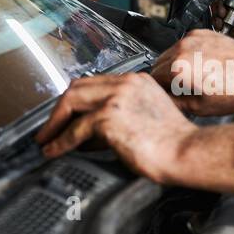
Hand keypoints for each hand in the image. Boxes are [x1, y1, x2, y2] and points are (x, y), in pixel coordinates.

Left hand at [36, 73, 195, 182]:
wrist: (187, 153)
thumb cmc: (174, 143)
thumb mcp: (147, 118)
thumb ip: (121, 116)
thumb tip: (90, 134)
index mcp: (137, 80)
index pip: (94, 82)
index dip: (74, 100)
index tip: (64, 116)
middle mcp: (126, 84)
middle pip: (77, 87)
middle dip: (58, 109)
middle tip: (48, 128)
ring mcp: (117, 98)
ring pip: (70, 102)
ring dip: (54, 124)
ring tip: (45, 140)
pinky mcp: (110, 117)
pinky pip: (76, 129)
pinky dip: (61, 141)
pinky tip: (54, 151)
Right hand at [151, 29, 233, 114]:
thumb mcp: (201, 108)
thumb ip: (175, 103)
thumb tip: (163, 101)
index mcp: (179, 68)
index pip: (152, 79)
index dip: (160, 90)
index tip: (167, 95)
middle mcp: (183, 49)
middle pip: (158, 64)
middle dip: (165, 77)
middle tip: (181, 89)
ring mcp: (193, 38)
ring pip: (170, 52)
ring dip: (175, 64)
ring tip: (194, 78)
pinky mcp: (203, 33)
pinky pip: (185, 44)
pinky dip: (188, 54)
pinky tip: (203, 66)